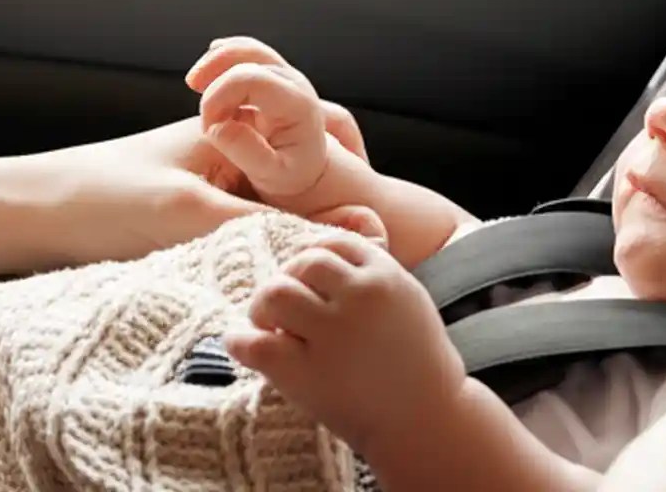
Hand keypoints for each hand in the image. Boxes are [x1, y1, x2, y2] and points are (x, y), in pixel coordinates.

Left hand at [43, 92, 367, 264]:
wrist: (22, 215)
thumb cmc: (104, 200)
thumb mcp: (199, 216)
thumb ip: (277, 227)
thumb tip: (358, 232)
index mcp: (240, 127)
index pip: (319, 153)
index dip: (349, 194)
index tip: (370, 235)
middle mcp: (233, 148)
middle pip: (304, 186)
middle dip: (325, 220)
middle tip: (342, 256)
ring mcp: (215, 180)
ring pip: (276, 212)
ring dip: (286, 240)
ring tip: (301, 272)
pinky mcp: (194, 211)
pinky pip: (245, 230)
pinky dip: (255, 249)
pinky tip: (259, 273)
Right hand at [185, 36, 373, 216]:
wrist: (307, 173)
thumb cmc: (291, 176)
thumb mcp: (272, 176)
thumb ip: (247, 152)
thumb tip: (219, 127)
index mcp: (298, 105)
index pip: (250, 79)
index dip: (220, 96)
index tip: (209, 126)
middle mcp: (295, 83)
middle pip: (248, 55)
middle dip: (214, 75)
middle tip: (196, 99)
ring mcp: (285, 76)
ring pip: (247, 48)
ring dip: (216, 60)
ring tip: (195, 83)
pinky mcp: (272, 76)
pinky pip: (246, 52)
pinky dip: (223, 57)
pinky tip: (206, 75)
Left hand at [223, 211, 466, 451]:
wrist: (426, 421)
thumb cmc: (421, 366)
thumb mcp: (411, 302)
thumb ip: (377, 277)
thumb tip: (327, 260)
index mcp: (386, 276)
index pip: (335, 244)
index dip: (312, 258)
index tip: (305, 278)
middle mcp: (359, 297)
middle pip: (303, 265)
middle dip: (287, 280)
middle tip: (281, 307)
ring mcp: (333, 334)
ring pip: (276, 294)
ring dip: (262, 306)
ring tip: (267, 326)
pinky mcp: (307, 373)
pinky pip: (255, 344)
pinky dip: (239, 341)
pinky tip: (240, 344)